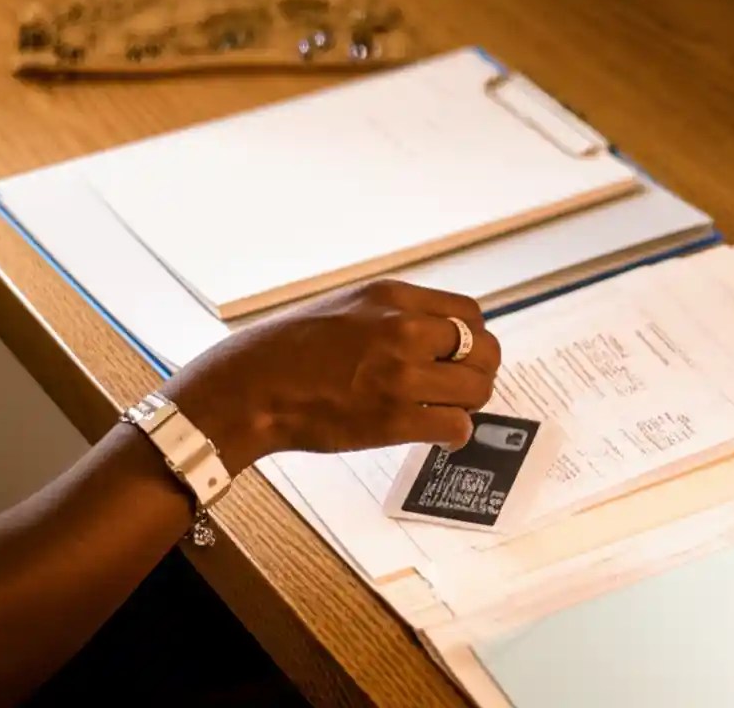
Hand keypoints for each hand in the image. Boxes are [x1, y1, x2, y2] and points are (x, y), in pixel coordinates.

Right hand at [159, 280, 501, 474]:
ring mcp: (401, 376)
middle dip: (481, 371)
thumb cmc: (287, 350)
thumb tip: (438, 333)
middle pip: (484, 349)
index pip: (470, 313)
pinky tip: (441, 435)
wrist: (248, 389)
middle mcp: (403, 330)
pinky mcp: (395, 419)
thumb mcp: (345, 304)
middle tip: (464, 387)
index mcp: (392, 297)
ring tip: (450, 410)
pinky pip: (456, 425)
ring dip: (470, 404)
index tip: (463, 355)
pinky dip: (456, 434)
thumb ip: (393, 314)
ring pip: (476, 389)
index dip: (474, 338)